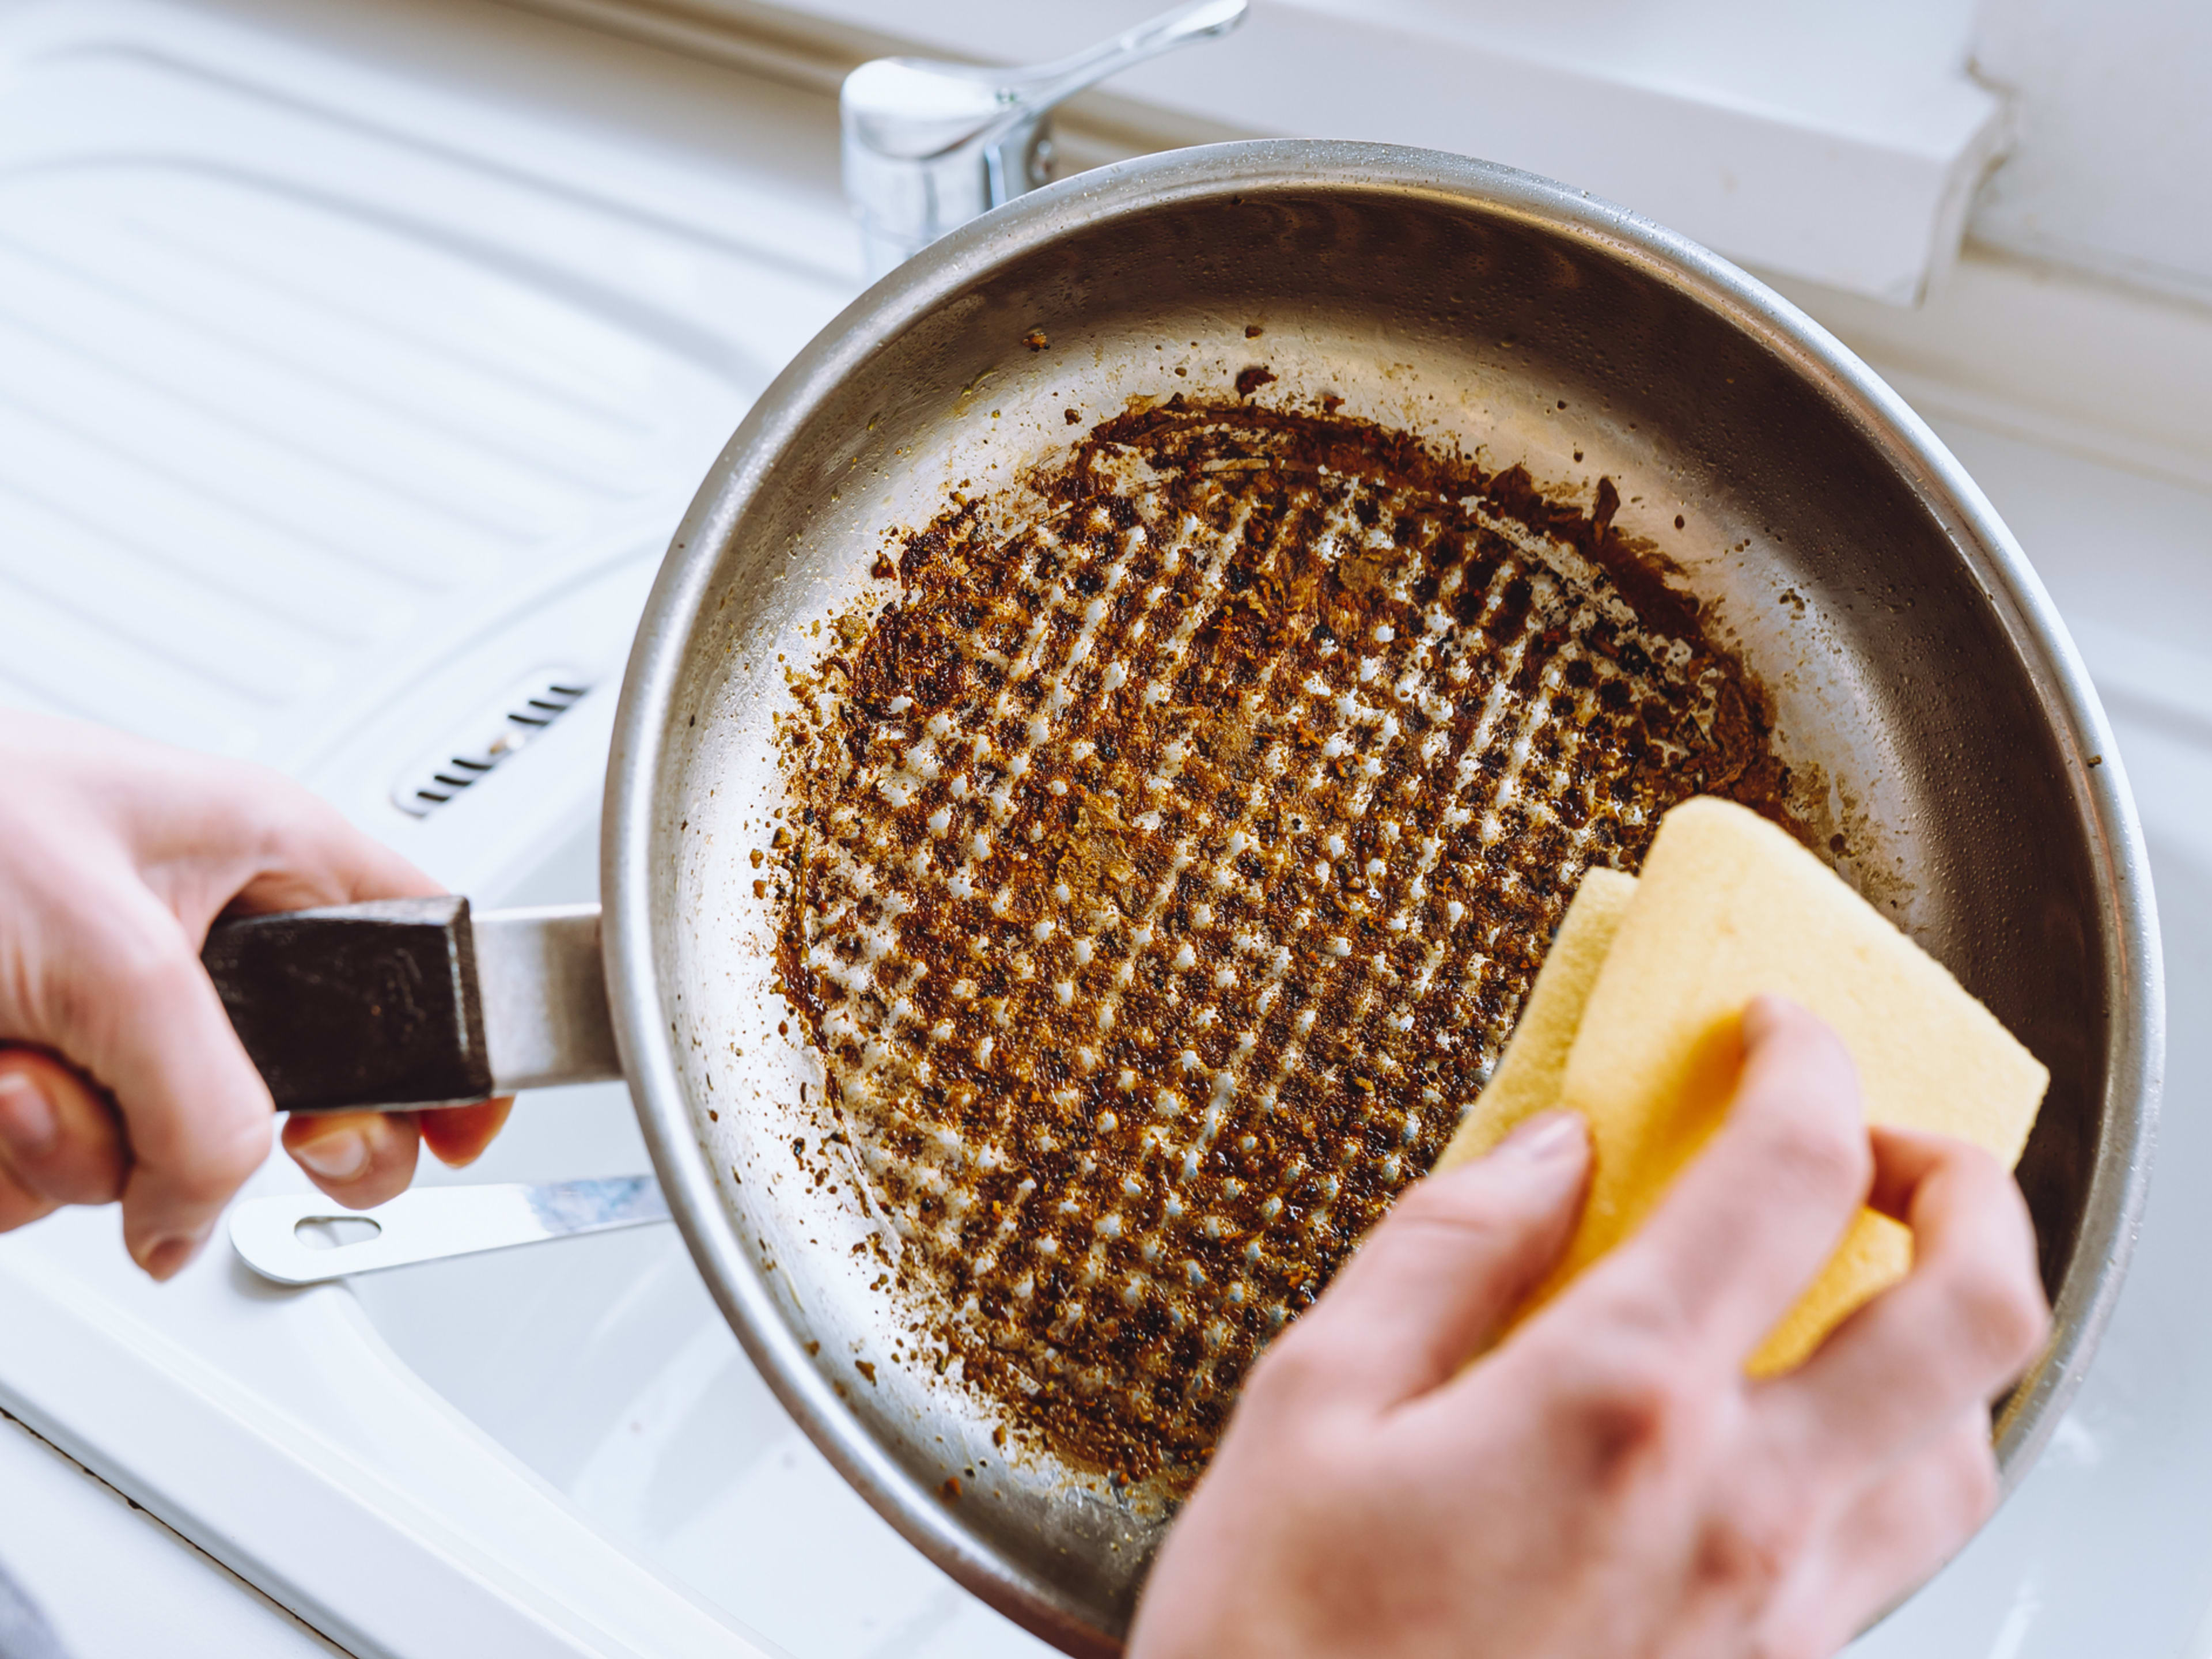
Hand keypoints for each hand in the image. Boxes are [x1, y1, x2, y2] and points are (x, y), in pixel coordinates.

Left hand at [0, 711, 510, 1278]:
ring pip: (157, 1153)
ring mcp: (101, 1020)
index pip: (418, 949)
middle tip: (227, 1154)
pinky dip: (3, 1158)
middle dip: (237, 1138)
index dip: (453, 1045)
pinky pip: (56, 1175)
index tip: (465, 1133)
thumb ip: (209, 1099)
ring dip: (71, 1145)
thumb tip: (204, 1211)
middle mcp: (189, 941)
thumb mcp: (113, 953)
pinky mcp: (21, 1078)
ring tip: (5, 1069)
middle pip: (297, 1091)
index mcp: (258, 851)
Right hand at [1129, 996, 2049, 1658]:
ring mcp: (1772, 1614)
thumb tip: (1550, 1152)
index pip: (1789, 1173)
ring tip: (1858, 1281)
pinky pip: (1895, 1548)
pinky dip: (1893, 1450)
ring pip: (1965, 1447)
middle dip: (1965, 1183)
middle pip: (1974, 1311)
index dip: (1802, 1060)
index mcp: (1615, 1406)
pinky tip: (1794, 1427)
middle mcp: (1737, 1512)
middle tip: (1881, 1138)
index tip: (1771, 1028)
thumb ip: (1445, 1251)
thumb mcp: (1310, 1405)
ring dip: (1946, 1330)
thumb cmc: (1280, 1649)